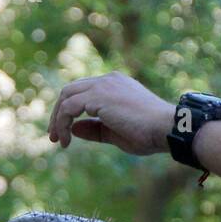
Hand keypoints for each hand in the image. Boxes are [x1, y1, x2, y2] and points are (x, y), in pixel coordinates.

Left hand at [48, 73, 176, 156]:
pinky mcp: (98, 96)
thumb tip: (74, 128)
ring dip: (57, 119)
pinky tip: (66, 141)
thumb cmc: (149, 134)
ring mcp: (102, 86)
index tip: (67, 132)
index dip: (71, 111)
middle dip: (58, 113)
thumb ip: (95, 129)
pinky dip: (62, 123)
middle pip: (70, 90)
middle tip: (54, 136)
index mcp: (115, 85)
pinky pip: (69, 108)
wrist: (166, 128)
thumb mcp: (117, 133)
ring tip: (57, 140)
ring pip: (66, 97)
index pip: (84, 92)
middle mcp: (108, 80)